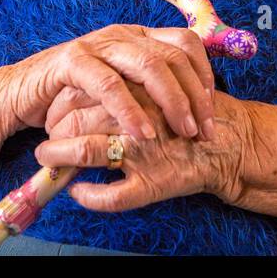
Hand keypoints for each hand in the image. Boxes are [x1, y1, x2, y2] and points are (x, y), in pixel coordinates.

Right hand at [5, 24, 217, 142]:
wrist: (19, 96)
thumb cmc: (74, 98)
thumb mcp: (121, 90)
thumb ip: (150, 90)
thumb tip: (196, 109)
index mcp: (138, 37)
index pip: (186, 42)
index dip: (205, 74)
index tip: (213, 111)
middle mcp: (121, 34)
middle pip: (173, 54)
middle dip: (194, 95)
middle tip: (204, 130)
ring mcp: (97, 44)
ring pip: (148, 64)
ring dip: (171, 101)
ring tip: (182, 132)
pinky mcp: (72, 61)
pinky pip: (109, 84)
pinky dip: (130, 110)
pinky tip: (142, 133)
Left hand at [34, 82, 253, 211]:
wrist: (230, 143)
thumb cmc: (189, 114)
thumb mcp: (157, 86)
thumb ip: (127, 81)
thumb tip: (82, 86)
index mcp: (135, 89)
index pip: (81, 91)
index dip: (59, 104)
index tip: (51, 113)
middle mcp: (136, 117)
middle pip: (77, 119)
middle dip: (54, 129)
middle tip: (46, 136)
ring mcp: (142, 152)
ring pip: (85, 152)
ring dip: (60, 157)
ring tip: (48, 159)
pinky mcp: (152, 184)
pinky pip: (113, 196)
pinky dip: (90, 196)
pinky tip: (78, 192)